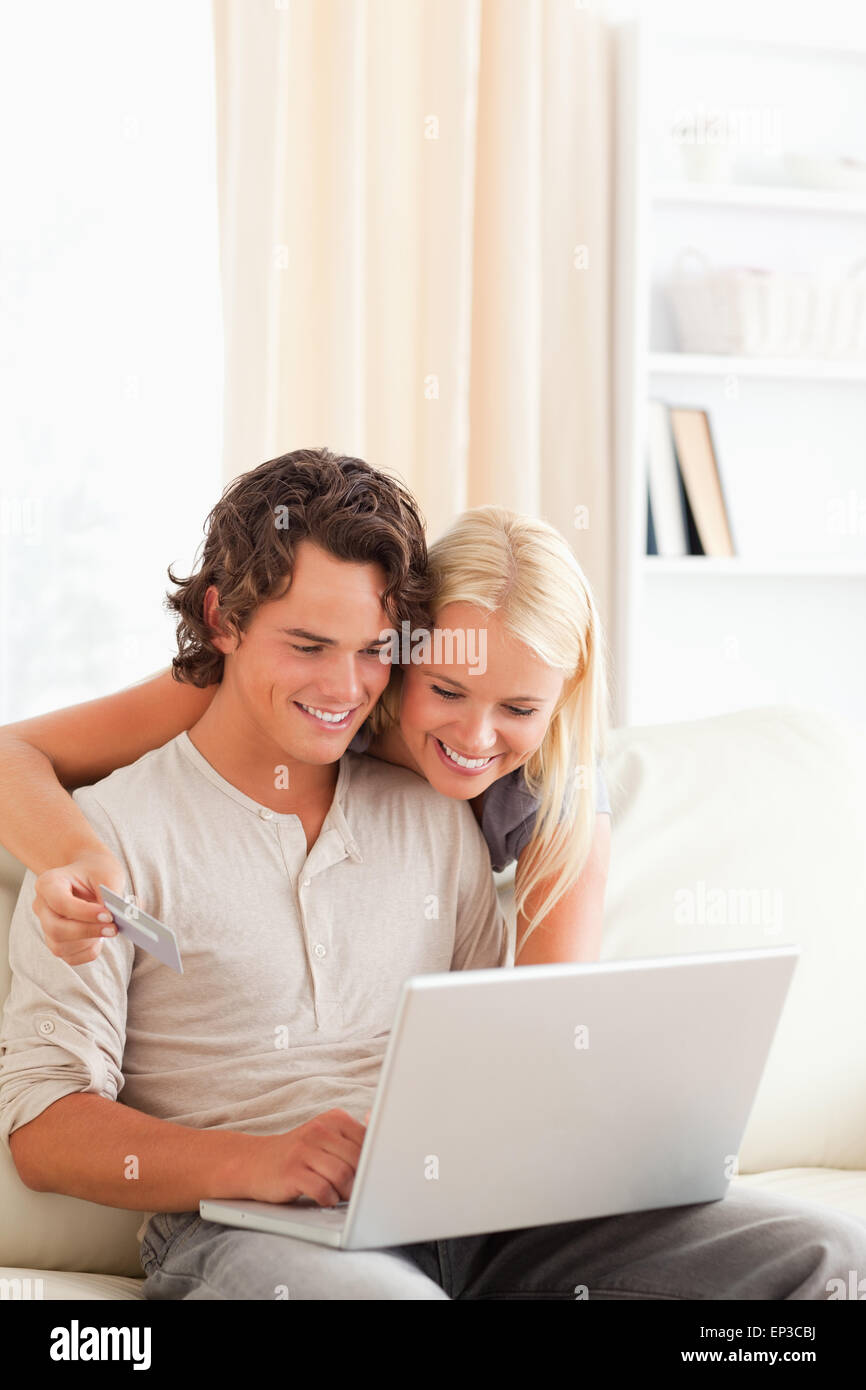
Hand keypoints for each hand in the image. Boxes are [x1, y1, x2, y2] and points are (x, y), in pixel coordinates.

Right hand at [32, 850, 127, 965]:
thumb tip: (122, 917)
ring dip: (89, 942)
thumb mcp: (107, 873)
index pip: (61, 903)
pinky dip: (88, 952)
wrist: (88, 872)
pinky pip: (69, 957)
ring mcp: (46, 926)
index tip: (109, 914)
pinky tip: (100, 939)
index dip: (85, 913)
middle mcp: (42, 906)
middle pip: (56, 929)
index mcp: (48, 884)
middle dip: (88, 931)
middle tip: (114, 928)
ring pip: (60, 946)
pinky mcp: (56, 941)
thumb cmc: (97, 870)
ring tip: (108, 929)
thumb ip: (112, 894)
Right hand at [246, 1109, 368, 1205]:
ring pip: (342, 1176)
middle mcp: (319, 1130)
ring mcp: (304, 1150)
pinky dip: (328, 1199)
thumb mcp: (327, 1138)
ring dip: (345, 1193)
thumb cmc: (298, 1154)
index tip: (370, 1176)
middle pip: (357, 1161)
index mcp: (334, 1119)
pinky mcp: (291, 1172)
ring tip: (339, 1195)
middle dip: (360, 1182)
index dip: (372, 1164)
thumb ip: (355, 1140)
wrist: (254, 1161)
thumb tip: (387, 1144)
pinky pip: (322, 1189)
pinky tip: (323, 1198)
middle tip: (354, 1192)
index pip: (368, 1142)